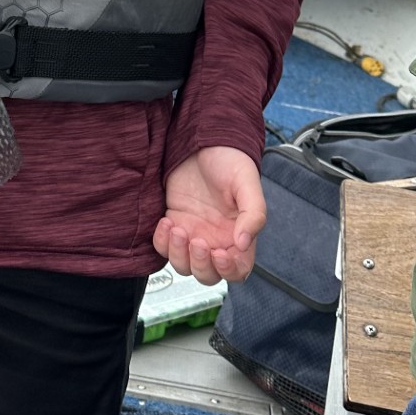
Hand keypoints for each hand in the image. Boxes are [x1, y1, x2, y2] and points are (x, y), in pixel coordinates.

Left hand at [153, 146, 266, 284]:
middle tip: (198, 240)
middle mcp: (216, 239)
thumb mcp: (247, 183)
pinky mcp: (173, 223)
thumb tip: (243, 244)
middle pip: (208, 274)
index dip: (229, 270)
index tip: (220, 254)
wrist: (202, 140)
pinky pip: (163, 247)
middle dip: (200, 264)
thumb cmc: (230, 160)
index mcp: (239, 234)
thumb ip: (253, 214)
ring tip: (177, 227)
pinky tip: (166, 222)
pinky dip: (162, 243)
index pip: (238, 270)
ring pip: (184, 265)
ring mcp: (193, 233)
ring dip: (178, 254)